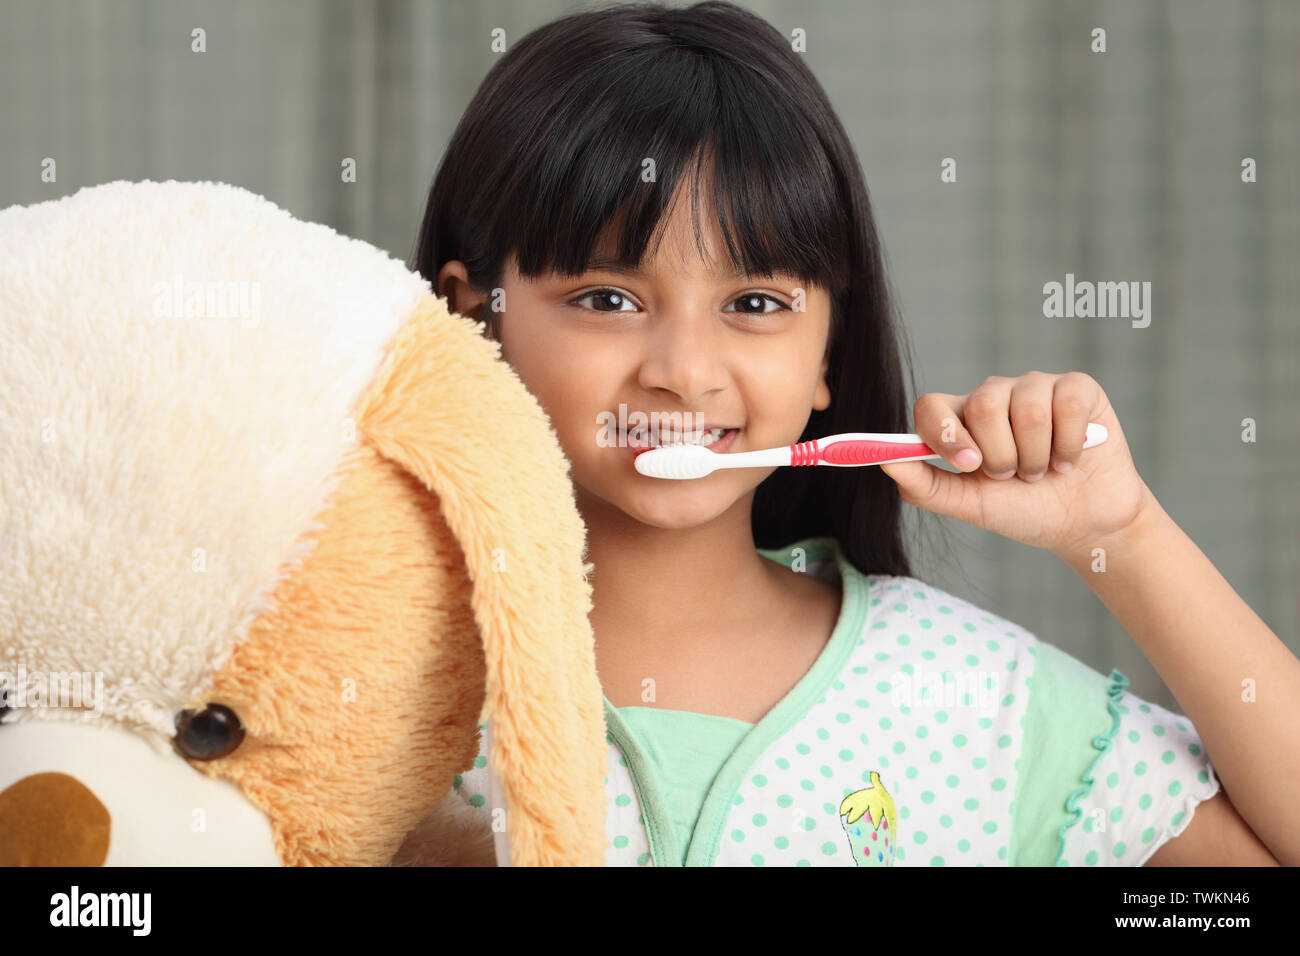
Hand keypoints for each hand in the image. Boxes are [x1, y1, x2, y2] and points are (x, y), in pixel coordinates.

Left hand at [878, 371, 1154, 554]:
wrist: (1083, 523)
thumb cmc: (1023, 510)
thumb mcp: (969, 505)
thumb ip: (925, 486)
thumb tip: (886, 464)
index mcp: (960, 420)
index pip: (931, 405)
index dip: (946, 432)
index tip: (969, 465)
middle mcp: (994, 396)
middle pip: (982, 406)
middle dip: (1002, 456)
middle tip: (1015, 476)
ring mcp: (1035, 387)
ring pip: (1027, 409)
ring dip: (1037, 457)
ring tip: (1043, 471)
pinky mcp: (1077, 388)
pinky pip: (1065, 405)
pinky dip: (1069, 445)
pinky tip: (1070, 459)